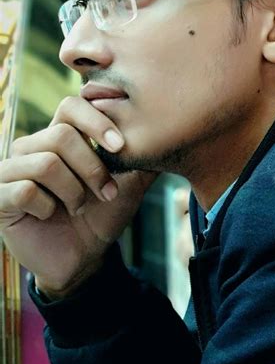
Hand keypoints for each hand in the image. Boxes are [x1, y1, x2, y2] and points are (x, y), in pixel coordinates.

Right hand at [0, 96, 158, 298]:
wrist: (84, 257)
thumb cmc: (103, 215)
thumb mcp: (130, 184)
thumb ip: (145, 156)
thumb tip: (169, 131)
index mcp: (60, 136)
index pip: (71, 106)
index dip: (96, 121)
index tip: (119, 146)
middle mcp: (32, 147)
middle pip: (61, 135)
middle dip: (92, 167)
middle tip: (106, 193)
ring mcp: (12, 170)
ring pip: (46, 162)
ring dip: (74, 191)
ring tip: (79, 207)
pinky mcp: (1, 197)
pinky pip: (26, 189)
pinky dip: (49, 207)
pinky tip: (51, 216)